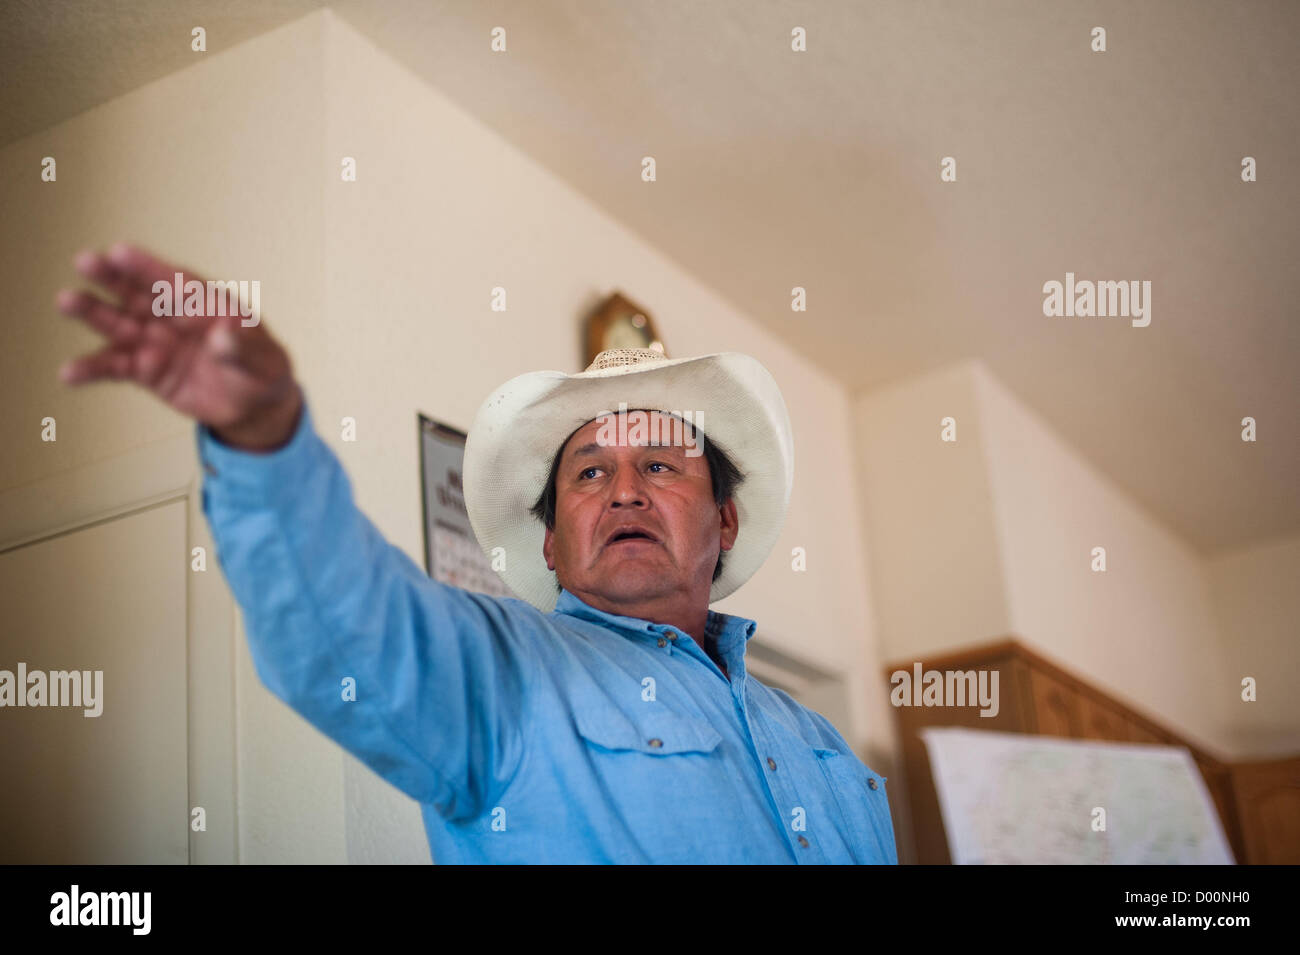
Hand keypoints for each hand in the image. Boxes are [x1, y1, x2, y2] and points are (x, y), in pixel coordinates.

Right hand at [55, 242, 302, 450]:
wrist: (255, 405)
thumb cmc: (263, 369)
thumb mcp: (264, 360)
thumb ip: (244, 349)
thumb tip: (222, 339)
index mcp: (204, 302)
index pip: (173, 280)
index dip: (147, 266)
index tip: (120, 251)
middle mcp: (172, 316)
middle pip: (137, 292)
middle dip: (111, 276)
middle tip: (85, 261)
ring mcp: (155, 341)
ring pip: (117, 324)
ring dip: (91, 312)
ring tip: (66, 301)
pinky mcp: (145, 370)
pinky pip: (115, 368)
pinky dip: (92, 369)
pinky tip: (69, 372)